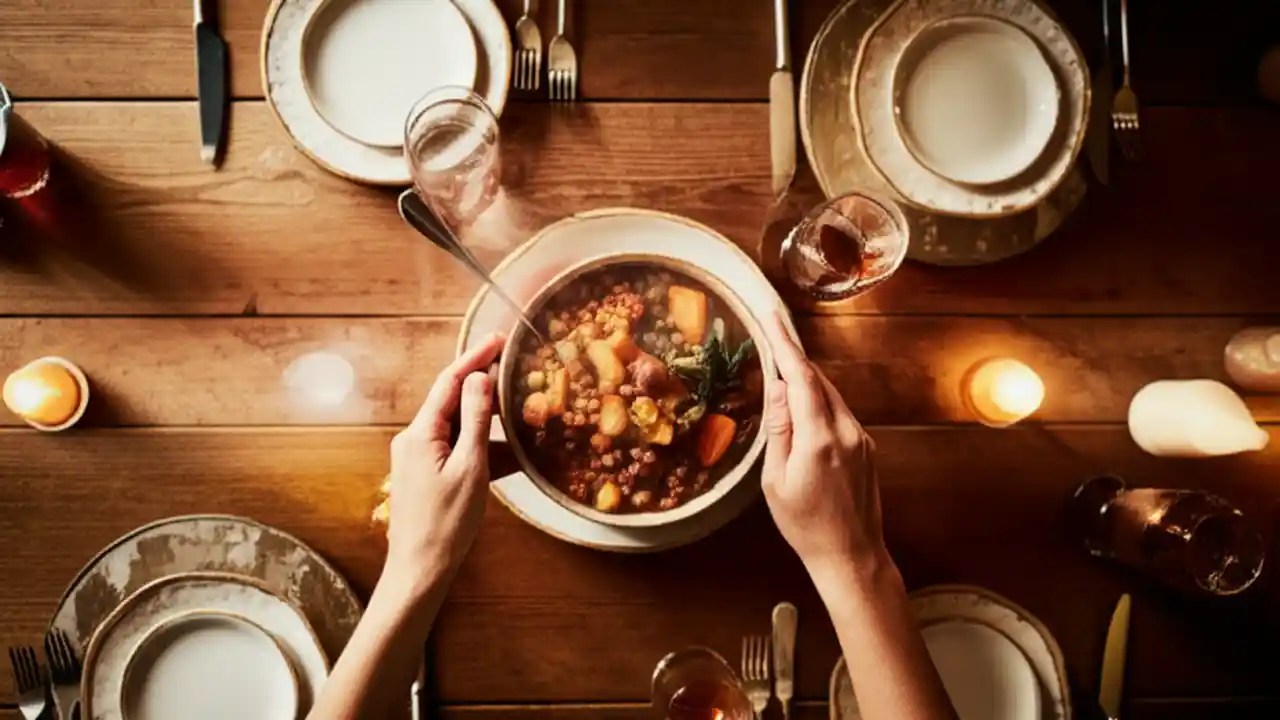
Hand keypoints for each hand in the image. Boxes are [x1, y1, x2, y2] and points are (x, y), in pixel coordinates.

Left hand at [384, 333, 505, 586]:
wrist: (420, 571)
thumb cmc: (446, 524)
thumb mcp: (470, 469)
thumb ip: (476, 421)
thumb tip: (481, 378)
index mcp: (421, 433)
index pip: (450, 382)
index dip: (476, 357)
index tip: (500, 338)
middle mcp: (416, 439)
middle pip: (454, 400)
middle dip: (485, 383)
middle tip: (518, 367)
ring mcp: (420, 457)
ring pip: (459, 426)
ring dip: (489, 418)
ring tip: (523, 407)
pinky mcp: (429, 475)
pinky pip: (459, 449)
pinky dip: (484, 445)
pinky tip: (513, 450)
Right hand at [761, 315, 885, 574]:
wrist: (851, 555)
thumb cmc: (804, 525)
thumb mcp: (775, 479)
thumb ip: (779, 428)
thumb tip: (778, 387)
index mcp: (818, 438)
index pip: (801, 377)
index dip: (784, 342)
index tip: (771, 315)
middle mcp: (845, 431)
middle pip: (817, 380)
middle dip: (793, 356)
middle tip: (770, 331)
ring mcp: (860, 438)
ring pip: (829, 395)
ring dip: (805, 380)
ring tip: (781, 368)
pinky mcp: (866, 447)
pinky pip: (839, 413)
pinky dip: (818, 401)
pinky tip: (802, 408)